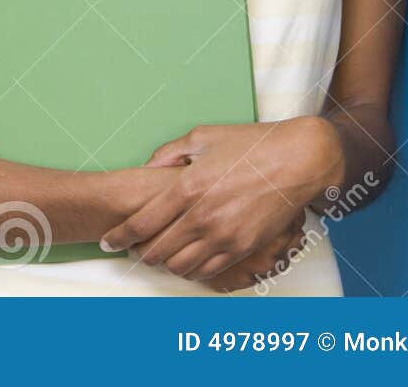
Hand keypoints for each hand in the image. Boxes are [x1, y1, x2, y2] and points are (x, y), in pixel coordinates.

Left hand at [98, 116, 341, 281]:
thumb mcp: (202, 137)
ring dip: (164, 264)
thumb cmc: (250, 144)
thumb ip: (169, 153)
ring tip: (159, 255)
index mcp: (187, 186)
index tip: (108, 239)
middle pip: (157, 251)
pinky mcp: (245, 248)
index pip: (141, 223)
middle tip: (132, 249)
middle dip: (138, 253)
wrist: (299, 160)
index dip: (119, 235)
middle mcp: (203, 216)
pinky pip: (209, 271)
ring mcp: (225, 235)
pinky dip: (193, 270)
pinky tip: (188, 259)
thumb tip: (146, 168)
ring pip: (181, 266)